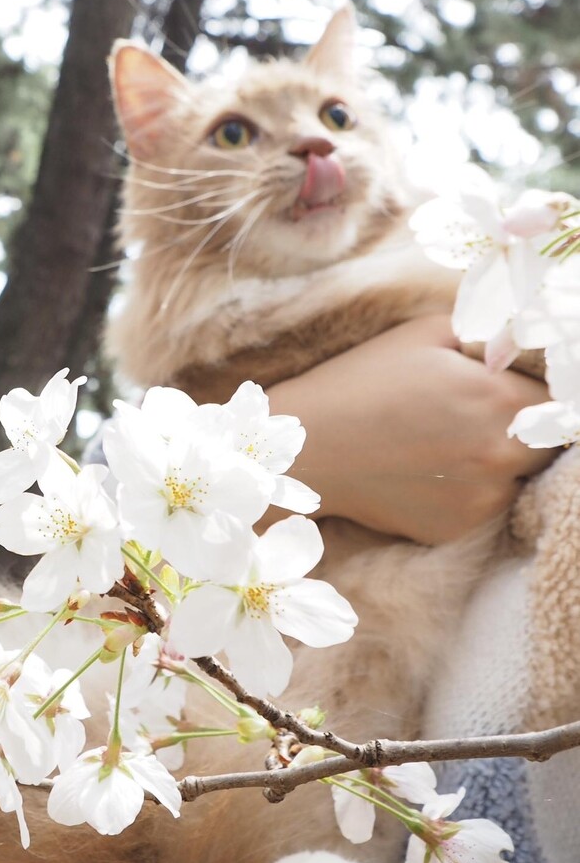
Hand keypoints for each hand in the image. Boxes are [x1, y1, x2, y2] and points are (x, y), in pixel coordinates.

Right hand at [265, 314, 555, 543]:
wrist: (307, 450)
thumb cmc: (360, 382)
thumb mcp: (425, 333)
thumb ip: (489, 336)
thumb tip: (525, 345)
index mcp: (496, 399)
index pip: (562, 404)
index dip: (541, 396)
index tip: (516, 393)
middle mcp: (498, 455)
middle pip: (548, 447)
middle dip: (524, 432)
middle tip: (477, 418)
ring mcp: (480, 499)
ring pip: (517, 480)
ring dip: (496, 464)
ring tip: (443, 446)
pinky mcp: (456, 529)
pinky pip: (484, 508)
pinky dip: (466, 492)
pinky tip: (425, 473)